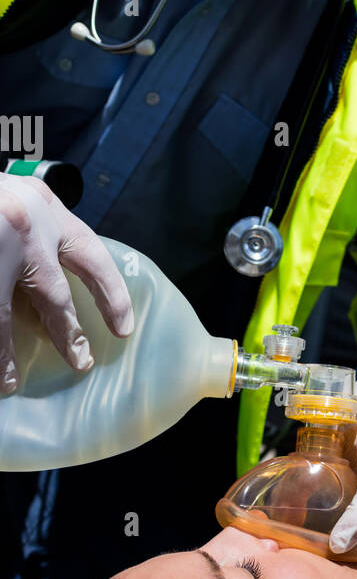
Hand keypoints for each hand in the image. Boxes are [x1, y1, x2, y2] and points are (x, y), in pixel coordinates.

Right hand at [0, 175, 133, 393]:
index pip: (90, 256)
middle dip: (67, 334)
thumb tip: (46, 287)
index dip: (110, 295)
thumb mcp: (14, 196)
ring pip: (0, 315)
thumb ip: (32, 228)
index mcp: (43, 207)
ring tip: (8, 381)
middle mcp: (22, 226)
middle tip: (81, 361)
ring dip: (3, 355)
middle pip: (52, 295)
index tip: (123, 328)